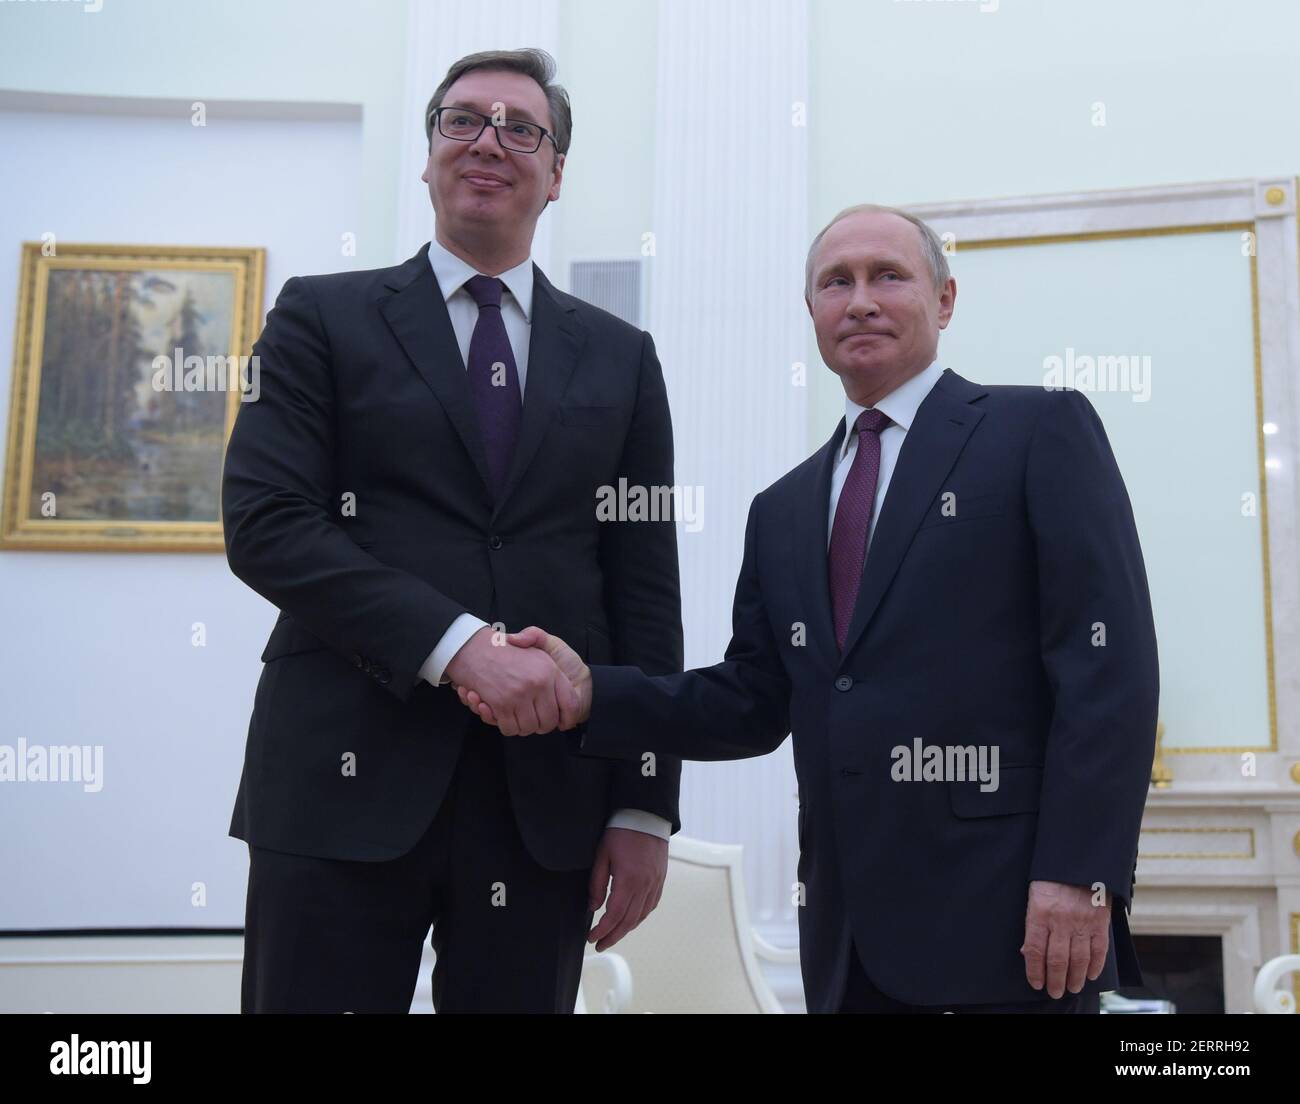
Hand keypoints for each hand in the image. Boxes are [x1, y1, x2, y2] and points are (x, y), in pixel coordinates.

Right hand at [445, 626, 577, 735]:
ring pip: (528, 728)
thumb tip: (569, 686)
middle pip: (548, 722)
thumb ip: (557, 667)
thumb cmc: (505, 650)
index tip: (561, 721)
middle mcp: (538, 683)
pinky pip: (510, 728)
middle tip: (531, 718)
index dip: (567, 718)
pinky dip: (505, 726)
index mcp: (550, 671)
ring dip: (521, 726)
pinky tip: (500, 713)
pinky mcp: (501, 704)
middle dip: (540, 725)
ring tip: (515, 715)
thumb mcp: (535, 645)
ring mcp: (519, 694)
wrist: (473, 647)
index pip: (571, 704)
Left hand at [585, 827, 667, 951]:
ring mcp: (655, 883)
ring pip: (641, 916)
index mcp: (629, 880)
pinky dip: (639, 917)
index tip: (591, 938)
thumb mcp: (602, 855)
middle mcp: (645, 885)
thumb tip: (593, 907)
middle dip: (613, 936)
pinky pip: (651, 905)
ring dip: (626, 929)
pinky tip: (631, 920)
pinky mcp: (660, 879)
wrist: (646, 815)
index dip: (602, 930)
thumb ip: (597, 883)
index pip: (615, 915)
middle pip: (629, 921)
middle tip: (599, 944)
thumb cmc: (621, 832)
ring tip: (612, 935)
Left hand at [1021, 879, 1111, 997]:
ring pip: (1078, 959)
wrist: (1079, 860)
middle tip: (1054, 992)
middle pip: (1057, 960)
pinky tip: (1091, 975)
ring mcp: (1081, 922)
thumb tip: (1027, 951)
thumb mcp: (1034, 896)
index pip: (1034, 950)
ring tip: (1072, 988)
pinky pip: (1098, 950)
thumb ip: (1033, 924)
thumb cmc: (1051, 879)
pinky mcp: (1099, 922)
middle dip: (1055, 980)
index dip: (1034, 971)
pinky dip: (1095, 965)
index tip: (1035, 983)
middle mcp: (1060, 921)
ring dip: (1075, 978)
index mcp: (1039, 913)